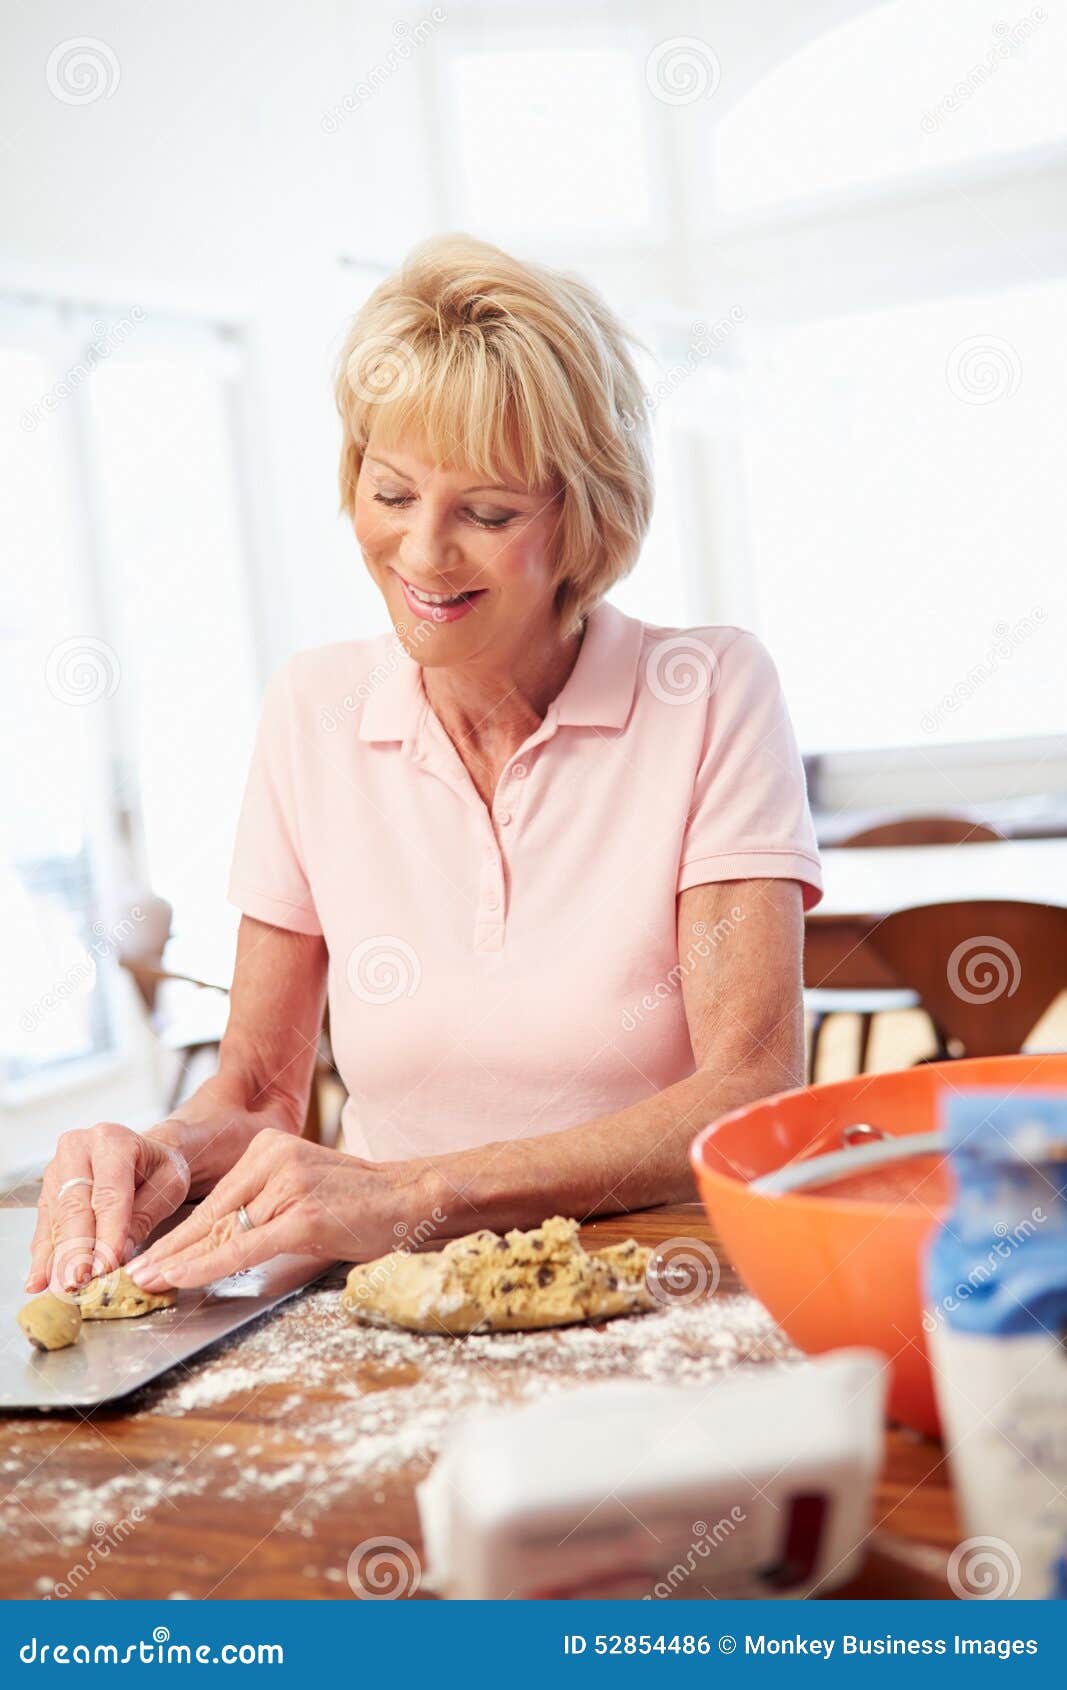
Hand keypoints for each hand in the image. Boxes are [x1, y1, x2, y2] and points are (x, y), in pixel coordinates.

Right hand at [27, 1122, 190, 1292]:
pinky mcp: (48, 1191)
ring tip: (62, 1289)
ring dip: (58, 1258)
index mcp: (112, 1141)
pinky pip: (45, 1227)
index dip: (106, 1235)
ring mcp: (57, 1169)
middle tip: (78, 1283)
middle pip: (74, 1207)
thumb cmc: (159, 1168)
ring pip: (56, 1220)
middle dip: (76, 1250)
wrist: (146, 1153)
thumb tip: (118, 1254)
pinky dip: (44, 1256)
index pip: (109, 1195)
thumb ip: (144, 1217)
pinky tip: (40, 1280)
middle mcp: (78, 1149)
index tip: (104, 1267)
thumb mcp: (168, 1187)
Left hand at [128, 1129, 414, 1289]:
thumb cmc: (358, 1204)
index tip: (150, 1256)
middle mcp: (274, 1158)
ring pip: (225, 1232)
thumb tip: (211, 1246)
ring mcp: (288, 1185)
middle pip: (211, 1215)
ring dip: (183, 1261)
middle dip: (170, 1249)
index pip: (214, 1200)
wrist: (410, 1198)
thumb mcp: (301, 1194)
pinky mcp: (302, 1215)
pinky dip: (208, 1264)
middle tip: (132, 1274)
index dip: (178, 1233)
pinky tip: (181, 1276)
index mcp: (269, 1148)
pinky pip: (244, 1246)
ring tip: (151, 1281)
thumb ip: (261, 1210)